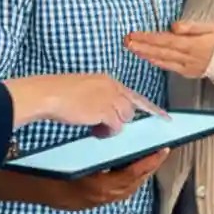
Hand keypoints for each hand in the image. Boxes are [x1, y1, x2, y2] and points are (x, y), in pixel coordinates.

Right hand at [4, 73, 168, 131]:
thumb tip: (104, 112)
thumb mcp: (85, 89)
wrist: (49, 94)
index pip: (134, 95)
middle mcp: (112, 87)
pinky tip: (93, 130)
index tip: (164, 116)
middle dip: (119, 120)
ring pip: (125, 119)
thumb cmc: (60, 93)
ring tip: (93, 126)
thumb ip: (99, 97)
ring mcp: (110, 98)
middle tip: (103, 125)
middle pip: (130, 109)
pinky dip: (106, 132)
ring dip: (111, 127)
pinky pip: (116, 127)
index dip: (150, 107)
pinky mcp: (105, 111)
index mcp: (108, 80)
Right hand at [39, 149, 169, 210]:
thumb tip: (118, 136)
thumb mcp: (76, 155)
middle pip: (135, 183)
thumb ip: (98, 150)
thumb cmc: (52, 169)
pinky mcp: (94, 201)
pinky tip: (128, 168)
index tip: (163, 149)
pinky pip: (119, 191)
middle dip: (149, 168)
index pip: (133, 173)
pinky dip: (128, 180)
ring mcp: (99, 201)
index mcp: (101, 186)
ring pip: (128, 189)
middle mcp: (103, 196)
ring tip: (148, 158)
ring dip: (140, 174)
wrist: (34, 188)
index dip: (150, 161)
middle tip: (161, 153)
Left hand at [124, 21, 213, 78]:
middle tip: (126, 41)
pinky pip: (169, 67)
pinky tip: (147, 58)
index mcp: (194, 44)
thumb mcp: (212, 28)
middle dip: (142, 46)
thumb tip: (174, 26)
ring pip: (163, 60)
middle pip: (161, 51)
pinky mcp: (187, 73)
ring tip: (132, 48)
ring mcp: (187, 67)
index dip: (149, 38)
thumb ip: (192, 27)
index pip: (166, 40)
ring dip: (146, 54)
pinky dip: (157, 62)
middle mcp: (188, 57)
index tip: (134, 34)